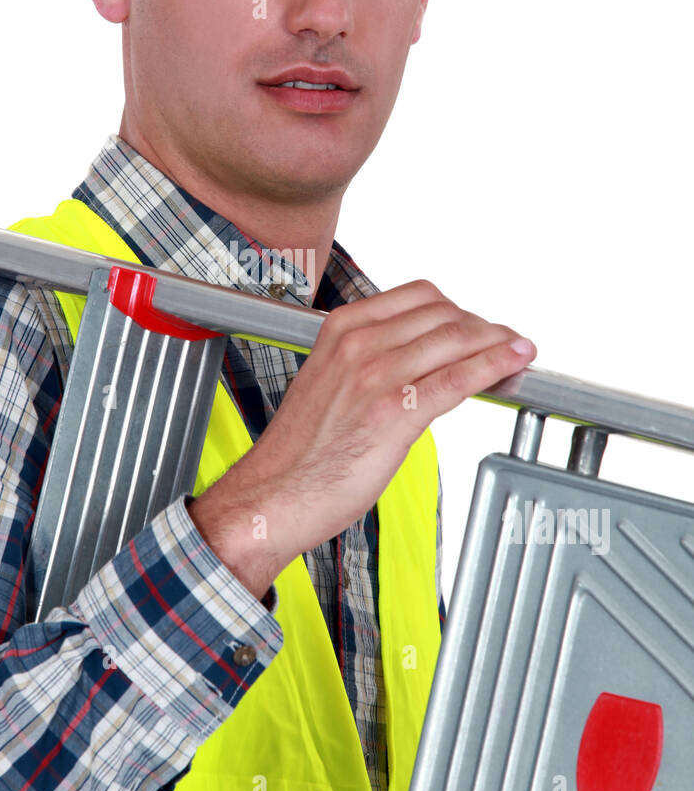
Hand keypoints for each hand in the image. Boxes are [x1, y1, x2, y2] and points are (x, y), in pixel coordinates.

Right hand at [188, 280, 534, 598]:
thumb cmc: (299, 452)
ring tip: (519, 352)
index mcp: (342, 329)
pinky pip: (459, 377)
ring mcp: (377, 375)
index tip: (477, 326)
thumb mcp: (329, 382)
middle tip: (505, 344)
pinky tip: (515, 364)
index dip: (459, 309)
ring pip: (458, 339)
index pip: (420, 295)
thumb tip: (417, 360)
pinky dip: (496, 365)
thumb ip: (368, 362)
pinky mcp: (395, 412)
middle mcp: (359, 343)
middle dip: (484, 326)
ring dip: (500, 342)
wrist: (271, 494)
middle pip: (445, 313)